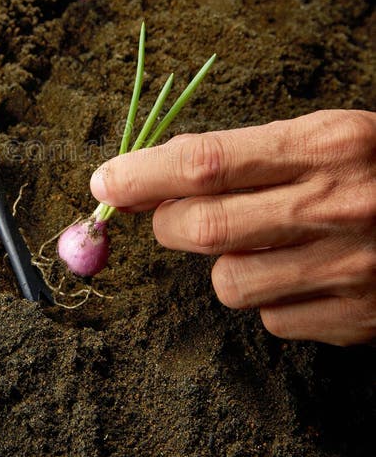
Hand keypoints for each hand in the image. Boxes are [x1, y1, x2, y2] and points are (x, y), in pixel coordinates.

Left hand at [90, 110, 375, 345]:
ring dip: (223, 264)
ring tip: (262, 242)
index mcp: (327, 144)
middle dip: (165, 222)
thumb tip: (160, 172)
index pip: (207, 161)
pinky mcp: (357, 319)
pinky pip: (272, 318)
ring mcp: (349, 268)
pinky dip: (271, 298)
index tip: (105, 182)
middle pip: (201, 227)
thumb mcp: (329, 137)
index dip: (142, 173)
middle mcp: (336, 206)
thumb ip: (252, 153)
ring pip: (228, 282)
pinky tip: (303, 275)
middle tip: (168, 214)